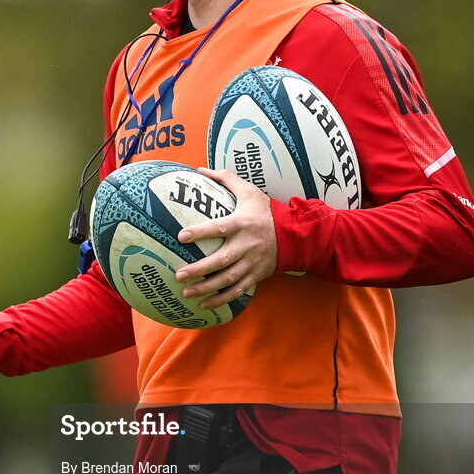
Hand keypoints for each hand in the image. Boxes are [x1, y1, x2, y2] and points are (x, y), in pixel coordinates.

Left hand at [174, 168, 277, 308]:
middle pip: (221, 260)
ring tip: (186, 292)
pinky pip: (238, 290)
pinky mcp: (256, 275)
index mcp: (242, 223)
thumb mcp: (248, 190)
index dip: (201, 232)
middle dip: (199, 269)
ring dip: (206, 288)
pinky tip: (204, 304)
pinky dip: (222, 299)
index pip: (219, 228)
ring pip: (228, 279)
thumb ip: (225, 178)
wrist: (294, 233)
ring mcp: (252, 262)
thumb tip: (199, 169)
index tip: (181, 236)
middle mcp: (246, 245)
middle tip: (179, 275)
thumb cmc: (265, 210)